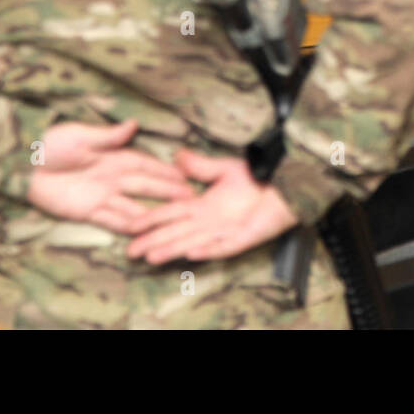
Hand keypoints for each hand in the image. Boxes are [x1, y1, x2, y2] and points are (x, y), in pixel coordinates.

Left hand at [27, 120, 195, 234]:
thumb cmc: (49, 143)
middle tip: (191, 200)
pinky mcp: (86, 211)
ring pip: (133, 206)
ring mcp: (101, 195)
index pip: (147, 166)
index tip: (187, 176)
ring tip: (175, 220)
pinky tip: (143, 231)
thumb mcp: (78, 135)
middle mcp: (112, 177)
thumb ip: (107, 136)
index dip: (167, 172)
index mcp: (114, 157)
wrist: (21, 165)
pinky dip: (127, 225)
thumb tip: (134, 125)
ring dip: (153, 213)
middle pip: (146, 187)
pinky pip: (111, 220)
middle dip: (168, 193)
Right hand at [126, 150, 298, 263]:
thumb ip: (200, 165)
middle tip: (130, 252)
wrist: (283, 187)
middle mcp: (208, 223)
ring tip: (152, 257)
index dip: (150, 220)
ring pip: (192, 243)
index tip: (130, 225)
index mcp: (201, 207)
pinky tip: (191, 254)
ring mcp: (223, 233)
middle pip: (175, 233)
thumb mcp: (224, 169)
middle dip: (153, 242)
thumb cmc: (255, 180)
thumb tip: (177, 156)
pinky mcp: (241, 240)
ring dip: (172, 250)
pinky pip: (222, 247)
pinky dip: (207, 250)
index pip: (170, 214)